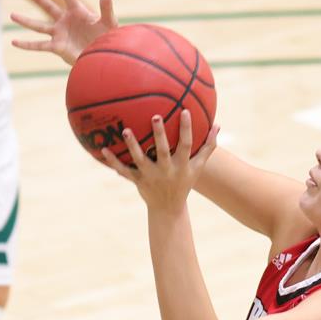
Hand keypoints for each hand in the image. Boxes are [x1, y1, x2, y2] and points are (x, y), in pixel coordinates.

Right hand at [9, 0, 115, 64]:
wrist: (103, 58)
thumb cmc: (108, 38)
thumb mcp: (108, 21)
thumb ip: (106, 5)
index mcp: (77, 11)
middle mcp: (65, 20)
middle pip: (48, 7)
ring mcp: (59, 34)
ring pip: (39, 26)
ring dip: (25, 21)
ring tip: (12, 15)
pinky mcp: (57, 48)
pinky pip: (39, 45)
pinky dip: (26, 45)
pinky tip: (14, 42)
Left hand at [100, 110, 216, 210]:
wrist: (168, 208)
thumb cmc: (184, 182)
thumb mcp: (198, 167)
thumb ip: (208, 146)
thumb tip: (218, 125)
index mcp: (182, 165)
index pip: (187, 145)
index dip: (186, 129)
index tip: (185, 111)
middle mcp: (167, 170)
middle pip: (163, 151)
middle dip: (159, 134)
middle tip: (155, 116)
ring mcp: (151, 176)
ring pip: (140, 159)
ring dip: (133, 145)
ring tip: (126, 130)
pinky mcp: (138, 180)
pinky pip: (124, 170)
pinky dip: (113, 161)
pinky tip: (102, 149)